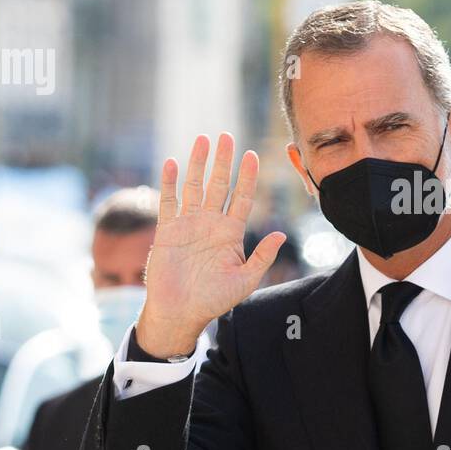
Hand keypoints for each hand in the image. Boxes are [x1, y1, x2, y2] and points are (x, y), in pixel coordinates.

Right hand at [135, 133, 286, 357]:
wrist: (181, 313)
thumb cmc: (215, 299)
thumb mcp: (245, 280)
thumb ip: (262, 257)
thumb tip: (282, 235)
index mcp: (230, 233)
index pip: (242, 198)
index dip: (247, 177)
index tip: (253, 155)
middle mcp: (210, 223)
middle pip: (219, 185)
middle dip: (223, 161)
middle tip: (227, 136)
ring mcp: (188, 225)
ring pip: (194, 187)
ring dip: (198, 164)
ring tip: (203, 140)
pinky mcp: (167, 231)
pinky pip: (168, 202)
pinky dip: (168, 183)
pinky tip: (171, 163)